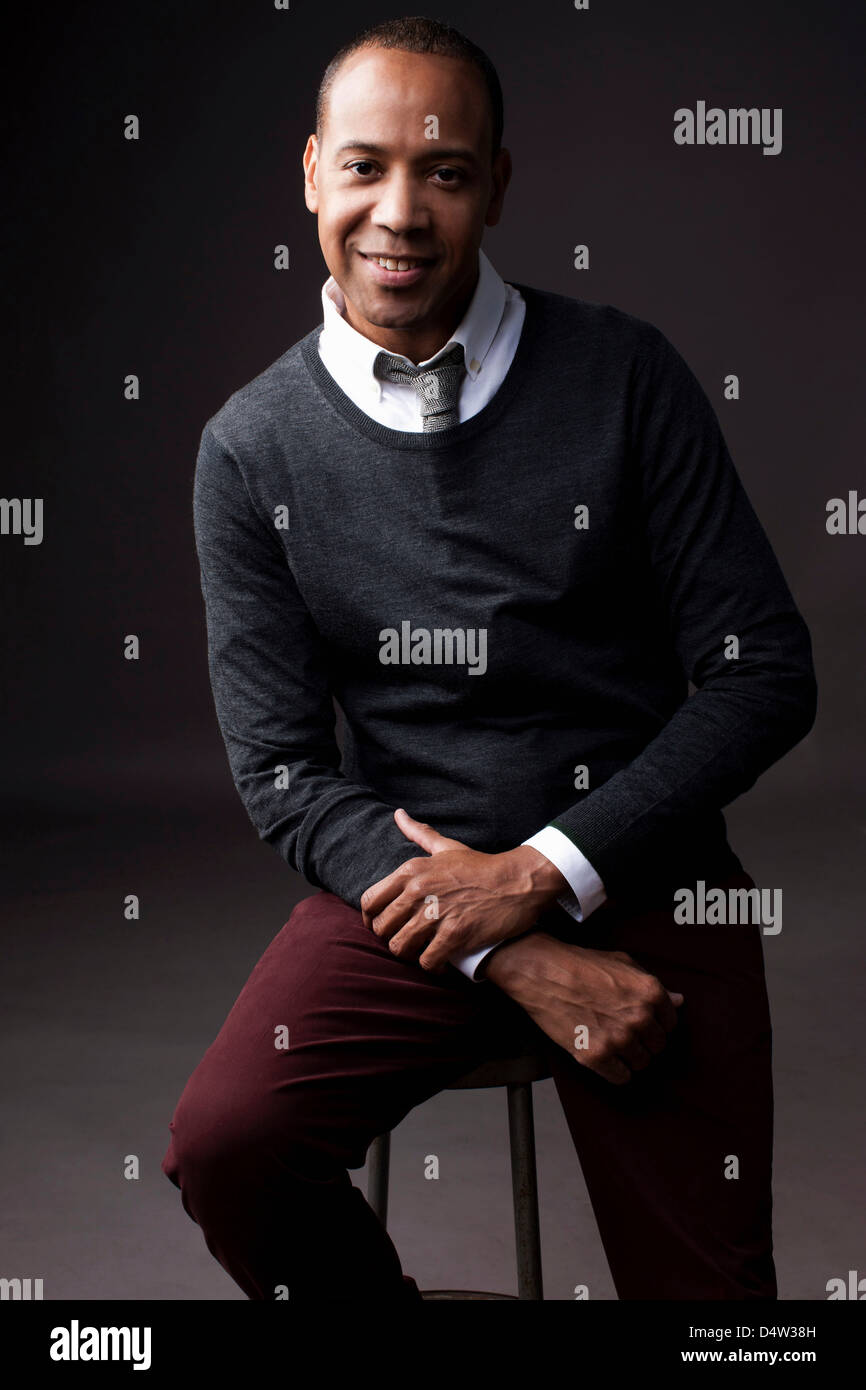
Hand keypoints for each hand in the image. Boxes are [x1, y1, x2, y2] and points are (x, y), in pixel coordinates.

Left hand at [359, 809, 566, 971]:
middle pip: (382, 928)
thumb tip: (398, 814)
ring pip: (399, 948)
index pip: (370, 901)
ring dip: (409, 955)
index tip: (382, 926)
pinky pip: (427, 961)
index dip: (371, 919)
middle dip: (390, 938)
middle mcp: (418, 891)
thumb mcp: (447, 847)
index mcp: (411, 870)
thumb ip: (419, 833)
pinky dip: (431, 966)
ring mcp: (436, 913)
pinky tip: (440, 962)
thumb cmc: (481, 866)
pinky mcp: (455, 935)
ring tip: (420, 952)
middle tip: (405, 941)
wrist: (518, 881)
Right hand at [485, 932, 683, 1084]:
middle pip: (658, 1046)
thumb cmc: (580, 964)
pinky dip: (616, 1071)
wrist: (541, 971)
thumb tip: (679, 1001)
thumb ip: (652, 983)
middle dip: (644, 1040)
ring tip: (612, 1042)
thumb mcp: (622, 963)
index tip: (643, 1022)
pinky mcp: (596, 1055)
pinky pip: (621, 1077)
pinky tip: (605, 1057)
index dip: (656, 1023)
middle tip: (624, 1032)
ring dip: (630, 1056)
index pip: (671, 1023)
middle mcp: (639, 1017)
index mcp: (650, 992)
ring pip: (641, 1063)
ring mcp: (618, 1038)